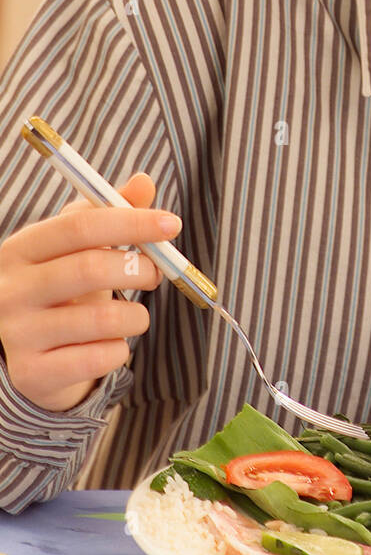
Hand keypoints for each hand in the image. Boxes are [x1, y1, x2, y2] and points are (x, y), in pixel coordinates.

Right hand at [0, 174, 180, 411]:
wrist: (26, 355)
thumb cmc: (61, 289)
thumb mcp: (77, 248)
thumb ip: (108, 213)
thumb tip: (144, 181)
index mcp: (21, 249)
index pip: (79, 226)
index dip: (131, 222)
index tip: (172, 225)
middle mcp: (11, 290)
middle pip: (90, 269)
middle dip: (139, 269)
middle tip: (156, 273)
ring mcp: (17, 334)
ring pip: (103, 319)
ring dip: (136, 316)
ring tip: (135, 316)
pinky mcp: (33, 373)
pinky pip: (100, 357)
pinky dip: (120, 349)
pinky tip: (111, 344)